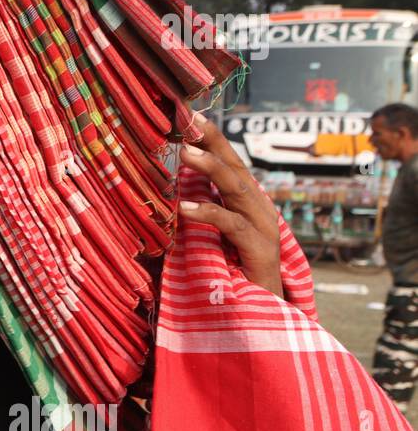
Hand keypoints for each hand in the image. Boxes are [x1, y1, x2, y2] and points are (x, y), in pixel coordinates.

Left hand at [177, 111, 283, 299]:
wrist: (260, 315)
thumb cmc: (230, 275)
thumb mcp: (210, 237)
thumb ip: (198, 213)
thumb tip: (167, 189)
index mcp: (247, 203)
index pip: (229, 163)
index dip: (210, 139)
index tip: (187, 115)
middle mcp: (258, 209)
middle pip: (235, 167)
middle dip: (211, 141)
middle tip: (186, 120)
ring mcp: (263, 229)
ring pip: (237, 189)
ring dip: (210, 168)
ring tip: (183, 153)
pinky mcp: (260, 251)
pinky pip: (232, 225)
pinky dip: (208, 213)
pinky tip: (185, 207)